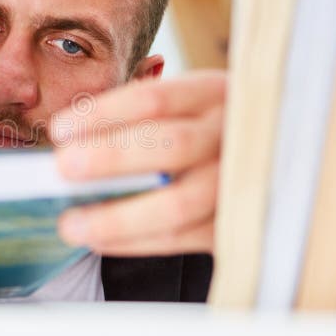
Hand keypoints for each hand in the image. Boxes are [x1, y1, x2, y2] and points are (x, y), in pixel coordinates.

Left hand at [52, 70, 225, 255]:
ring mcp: (239, 182)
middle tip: (63, 168)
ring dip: (116, 217)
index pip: (155, 99)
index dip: (104, 114)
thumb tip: (70, 145)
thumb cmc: (205, 128)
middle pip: (171, 145)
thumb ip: (138, 119)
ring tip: (71, 224)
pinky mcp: (236, 223)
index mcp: (213, 93)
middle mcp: (232, 135)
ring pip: (178, 203)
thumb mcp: (186, 104)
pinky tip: (99, 239)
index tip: (60, 129)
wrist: (274, 157)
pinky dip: (134, 242)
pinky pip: (181, 238)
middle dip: (110, 158)